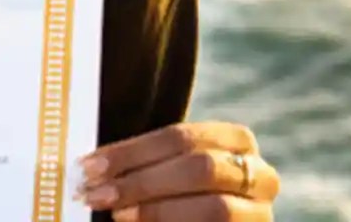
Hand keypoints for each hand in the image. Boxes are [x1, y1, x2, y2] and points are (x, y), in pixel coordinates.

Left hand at [75, 121, 279, 220]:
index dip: (131, 152)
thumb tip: (89, 167)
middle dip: (142, 182)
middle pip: (199, 169)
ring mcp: (262, 211)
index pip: (179, 137)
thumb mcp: (167, 170)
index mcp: (236, 140)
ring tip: (118, 215)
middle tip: (97, 193)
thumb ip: (142, 165)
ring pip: (214, 208)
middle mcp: (260, 173)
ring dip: (158, 210)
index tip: (89, 166)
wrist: (204, 220)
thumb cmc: (180, 193)